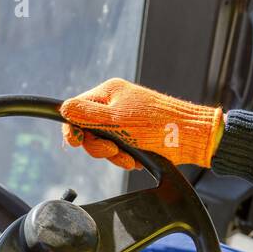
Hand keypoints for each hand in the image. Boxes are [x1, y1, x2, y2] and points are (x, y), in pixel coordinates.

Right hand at [60, 78, 222, 168]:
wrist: (189, 137)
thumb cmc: (157, 124)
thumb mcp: (117, 119)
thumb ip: (87, 114)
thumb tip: (63, 108)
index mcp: (108, 93)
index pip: (76, 110)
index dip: (72, 129)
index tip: (75, 142)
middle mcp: (113, 105)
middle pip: (87, 131)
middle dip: (99, 147)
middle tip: (114, 150)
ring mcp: (122, 121)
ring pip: (102, 145)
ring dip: (115, 156)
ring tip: (130, 156)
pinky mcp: (132, 136)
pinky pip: (117, 151)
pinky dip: (125, 158)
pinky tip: (137, 157)